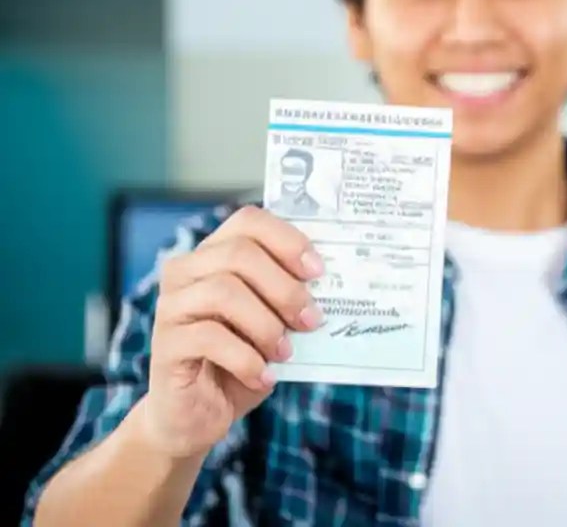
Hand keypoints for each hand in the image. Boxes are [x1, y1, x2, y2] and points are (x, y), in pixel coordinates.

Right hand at [139, 206, 323, 458]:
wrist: (198, 415)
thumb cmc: (243, 360)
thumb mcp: (273, 323)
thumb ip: (290, 298)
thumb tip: (331, 284)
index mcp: (214, 255)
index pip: (249, 221)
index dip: (287, 240)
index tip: (318, 271)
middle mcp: (185, 272)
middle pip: (239, 254)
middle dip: (284, 288)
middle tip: (310, 321)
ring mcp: (170, 306)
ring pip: (223, 292)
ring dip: (266, 325)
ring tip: (285, 353)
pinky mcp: (164, 344)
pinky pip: (209, 338)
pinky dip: (247, 359)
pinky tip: (263, 377)